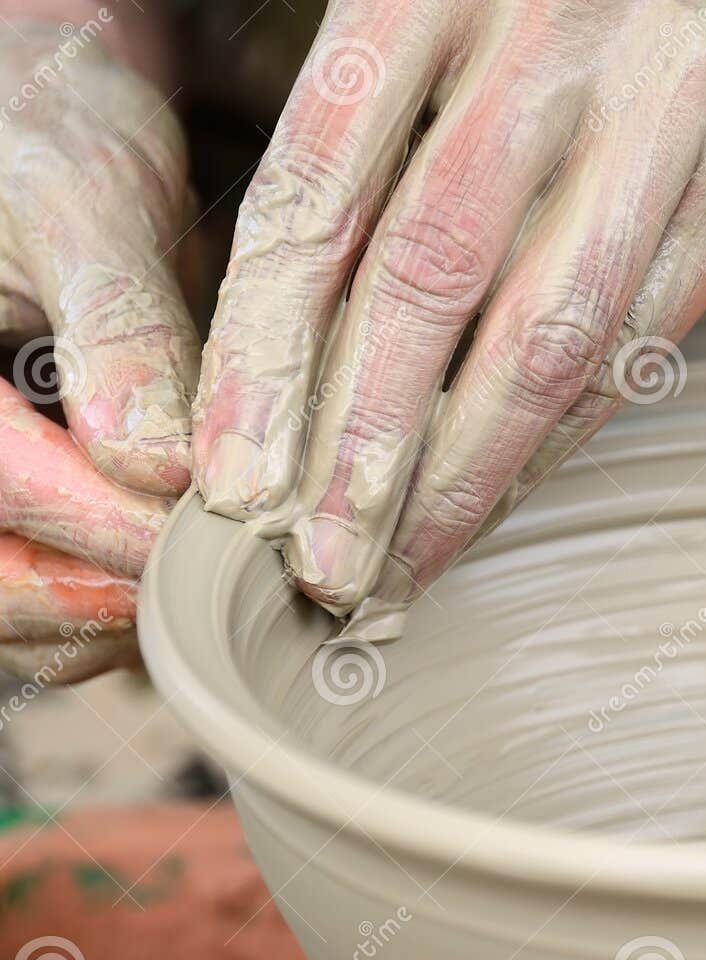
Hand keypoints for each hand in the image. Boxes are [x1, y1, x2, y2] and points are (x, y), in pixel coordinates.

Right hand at [0, 22, 197, 679]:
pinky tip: (201, 572)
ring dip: (132, 618)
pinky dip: (135, 615)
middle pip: (6, 586)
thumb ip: (121, 326)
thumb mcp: (86, 201)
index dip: (108, 525)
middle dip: (119, 592)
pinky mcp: (18, 529)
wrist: (45, 139)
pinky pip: (65, 622)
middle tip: (231, 576)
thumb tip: (153, 461)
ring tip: (225, 576)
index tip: (214, 537)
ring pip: (37, 623)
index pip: (0, 486)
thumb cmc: (51, 145)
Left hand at [194, 0, 705, 635]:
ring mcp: (660, 112)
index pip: (319, 188)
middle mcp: (546, 38)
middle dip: (363, 443)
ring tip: (402, 566)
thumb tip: (282, 353)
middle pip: (427, 276)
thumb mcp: (461, 23)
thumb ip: (381, 144)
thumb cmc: (596, 11)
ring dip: (465, 473)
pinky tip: (502, 499)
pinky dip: (562, 439)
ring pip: (543, 336)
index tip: (237, 473)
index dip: (263, 346)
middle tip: (320, 564)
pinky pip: (637, 348)